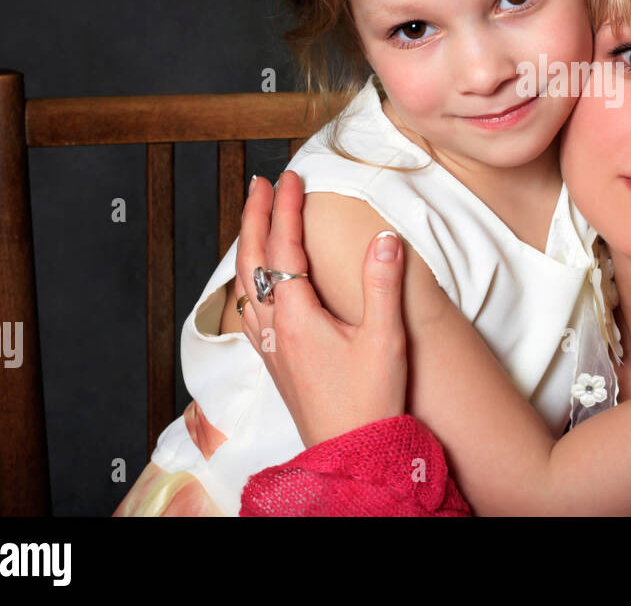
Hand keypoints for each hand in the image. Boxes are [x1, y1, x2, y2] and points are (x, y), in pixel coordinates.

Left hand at [233, 170, 407, 447]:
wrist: (352, 454)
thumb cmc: (369, 402)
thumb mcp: (385, 340)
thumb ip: (382, 284)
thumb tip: (384, 237)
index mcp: (297, 316)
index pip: (284, 247)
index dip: (286, 208)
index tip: (291, 178)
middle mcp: (274, 328)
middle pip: (252, 260)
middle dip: (254, 217)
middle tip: (259, 184)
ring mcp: (270, 346)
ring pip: (244, 285)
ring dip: (247, 245)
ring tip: (253, 220)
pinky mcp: (274, 361)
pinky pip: (248, 308)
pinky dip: (247, 279)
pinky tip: (254, 283)